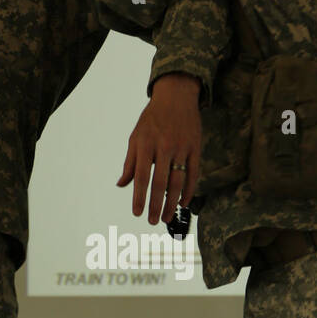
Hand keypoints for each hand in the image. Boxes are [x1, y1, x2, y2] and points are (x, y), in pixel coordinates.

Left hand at [118, 74, 201, 224]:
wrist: (176, 96)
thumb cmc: (152, 119)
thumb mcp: (135, 137)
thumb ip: (129, 162)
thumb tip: (121, 185)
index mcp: (145, 144)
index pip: (141, 176)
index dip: (139, 196)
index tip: (137, 212)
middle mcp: (164, 147)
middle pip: (160, 182)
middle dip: (156, 205)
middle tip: (152, 221)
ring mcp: (181, 148)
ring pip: (178, 181)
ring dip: (172, 202)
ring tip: (166, 217)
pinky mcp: (195, 148)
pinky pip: (193, 174)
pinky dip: (189, 191)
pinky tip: (184, 203)